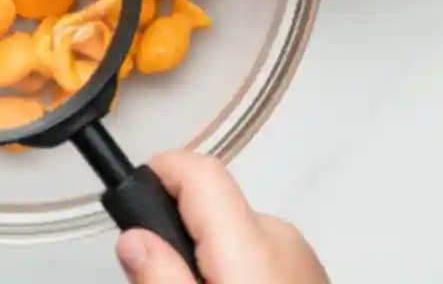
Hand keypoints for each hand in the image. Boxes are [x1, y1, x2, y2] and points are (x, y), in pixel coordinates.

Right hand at [115, 152, 326, 283]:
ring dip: (207, 255)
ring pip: (233, 233)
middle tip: (158, 276)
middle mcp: (280, 237)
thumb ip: (162, 277)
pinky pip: (258, 253)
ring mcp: (301, 255)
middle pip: (211, 205)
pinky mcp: (309, 273)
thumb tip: (134, 238)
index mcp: (251, 244)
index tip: (133, 199)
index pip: (200, 169)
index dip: (159, 171)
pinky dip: (235, 269)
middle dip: (177, 231)